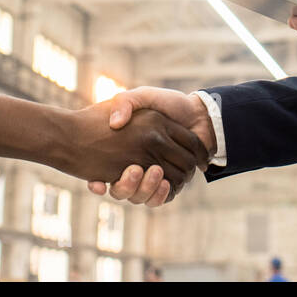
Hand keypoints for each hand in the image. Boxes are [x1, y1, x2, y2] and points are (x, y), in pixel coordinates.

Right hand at [87, 88, 214, 205]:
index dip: (97, 177)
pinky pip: (159, 199)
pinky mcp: (168, 184)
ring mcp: (152, 176)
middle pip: (123, 188)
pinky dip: (159, 195)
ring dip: (145, 189)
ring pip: (140, 195)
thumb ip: (125, 102)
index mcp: (125, 148)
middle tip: (133, 170)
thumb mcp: (142, 96)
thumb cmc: (169, 103)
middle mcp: (136, 165)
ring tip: (155, 171)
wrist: (199, 114)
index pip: (104, 169)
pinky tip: (164, 184)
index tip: (96, 179)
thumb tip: (115, 124)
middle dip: (126, 185)